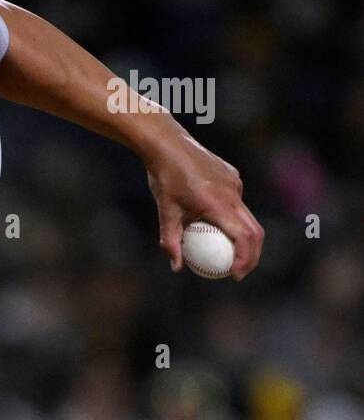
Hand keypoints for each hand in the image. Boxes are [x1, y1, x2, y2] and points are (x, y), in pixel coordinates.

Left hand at [143, 132, 263, 279]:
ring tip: (226, 252)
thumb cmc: (164, 177)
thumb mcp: (165, 211)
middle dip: (252, 255)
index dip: (245, 259)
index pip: (244, 237)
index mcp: (218, 203)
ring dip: (242, 237)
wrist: (168, 144)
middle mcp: (233, 193)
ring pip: (247, 217)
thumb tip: (177, 267)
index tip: (236, 275)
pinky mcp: (234, 177)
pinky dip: (231, 218)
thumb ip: (171, 240)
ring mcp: (235, 183)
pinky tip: (212, 221)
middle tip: (239, 271)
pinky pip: (237, 202)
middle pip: (255, 231)